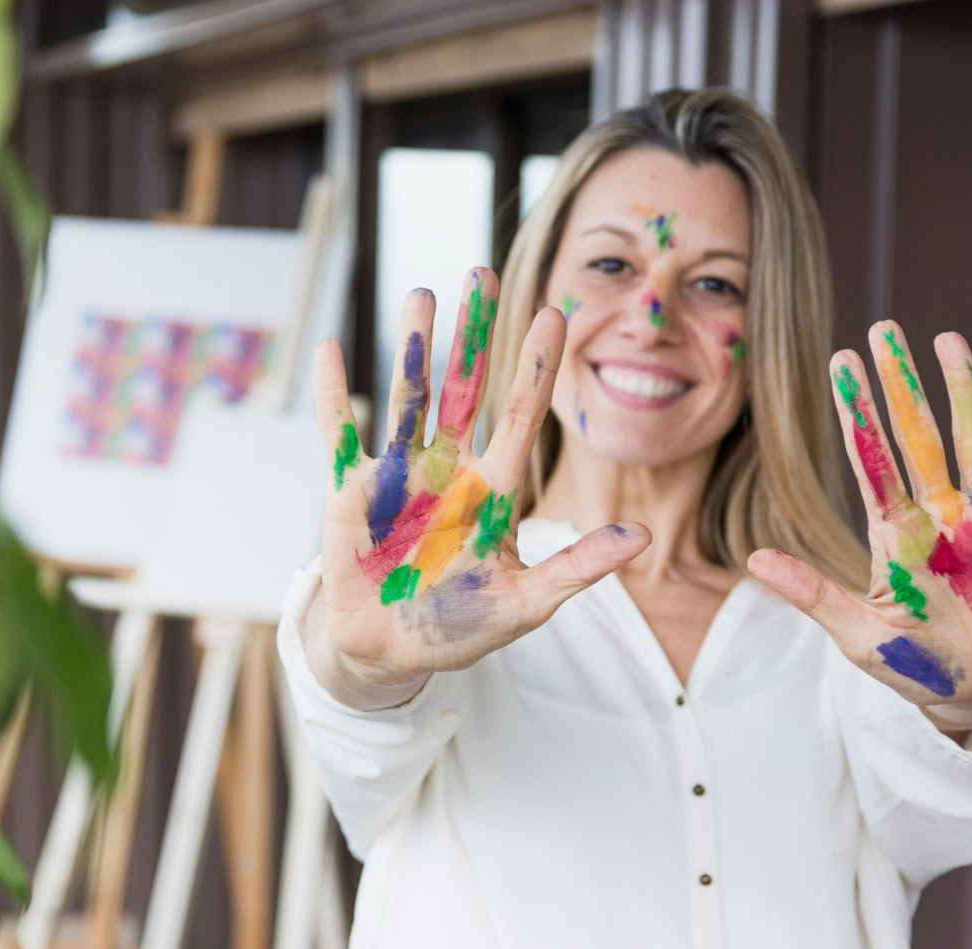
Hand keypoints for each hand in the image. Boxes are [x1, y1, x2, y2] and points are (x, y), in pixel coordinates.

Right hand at [309, 268, 650, 707]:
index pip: (521, 414)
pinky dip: (333, 392)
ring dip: (413, 347)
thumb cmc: (461, 627)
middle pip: (465, 387)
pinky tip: (331, 349)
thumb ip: (576, 569)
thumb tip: (640, 536)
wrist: (390, 652)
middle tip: (483, 272)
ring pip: (408, 395)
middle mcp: (449, 468)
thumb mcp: (526, 604)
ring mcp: (399, 474)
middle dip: (475, 333)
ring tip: (421, 295)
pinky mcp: (351, 489)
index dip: (538, 367)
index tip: (556, 313)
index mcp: (494, 488)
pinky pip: (340, 432)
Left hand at [748, 322, 971, 729]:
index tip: (839, 361)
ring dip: (962, 390)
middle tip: (883, 328)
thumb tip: (755, 558)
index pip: (871, 459)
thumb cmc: (912, 663)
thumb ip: (813, 594)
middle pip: (916, 434)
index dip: (857, 412)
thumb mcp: (857, 635)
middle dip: (900, 383)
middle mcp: (936, 512)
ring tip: (946, 339)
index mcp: (893, 531)